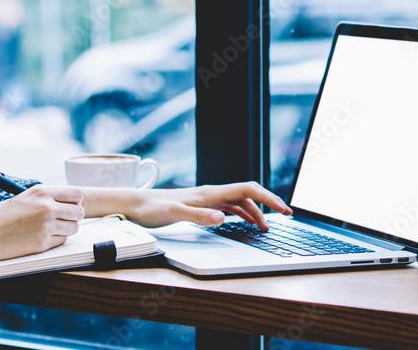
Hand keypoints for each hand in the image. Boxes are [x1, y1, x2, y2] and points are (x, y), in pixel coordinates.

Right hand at [0, 185, 84, 264]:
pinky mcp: (42, 244)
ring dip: (65, 230)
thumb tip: (73, 205)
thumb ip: (47, 199)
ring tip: (48, 229)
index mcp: (42, 191)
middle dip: (72, 217)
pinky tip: (39, 237)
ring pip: (74, 228)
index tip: (67, 206)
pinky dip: (55, 240)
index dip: (74, 202)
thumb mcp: (25, 198)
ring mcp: (45, 226)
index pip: (77, 194)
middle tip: (59, 220)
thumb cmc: (0, 215)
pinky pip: (62, 241)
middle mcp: (46, 207)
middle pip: (79, 212)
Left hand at [87, 181, 291, 230]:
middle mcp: (210, 193)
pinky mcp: (198, 206)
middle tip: (283, 219)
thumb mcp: (174, 214)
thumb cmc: (151, 209)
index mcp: (209, 193)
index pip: (248, 189)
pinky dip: (239, 215)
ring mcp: (205, 199)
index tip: (285, 210)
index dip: (269, 198)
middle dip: (267, 206)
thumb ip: (198, 216)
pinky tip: (241, 224)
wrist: (132, 204)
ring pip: (238, 202)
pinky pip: (226, 208)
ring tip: (264, 228)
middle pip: (247, 195)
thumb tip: (222, 218)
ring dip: (254, 213)